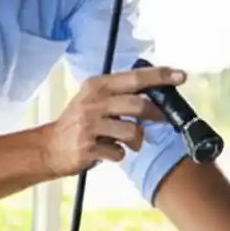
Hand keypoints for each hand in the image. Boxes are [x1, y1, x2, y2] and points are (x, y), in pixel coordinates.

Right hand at [39, 65, 184, 175]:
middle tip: (162, 121)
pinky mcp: (88, 147)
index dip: (160, 76)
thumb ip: (120, 96)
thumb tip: (155, 96)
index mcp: (98, 86)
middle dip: (155, 115)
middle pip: (138, 105)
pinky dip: (118, 155)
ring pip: (132, 131)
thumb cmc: (78, 124)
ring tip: (127, 143)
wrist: (48, 148)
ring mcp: (89, 125)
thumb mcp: (94, 100)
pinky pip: (119, 152)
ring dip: (136, 140)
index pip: (135, 77)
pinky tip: (106, 152)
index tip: (181, 75)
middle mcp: (93, 101)